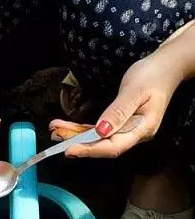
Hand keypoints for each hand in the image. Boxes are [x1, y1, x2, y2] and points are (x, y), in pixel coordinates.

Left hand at [65, 52, 183, 157]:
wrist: (164, 68)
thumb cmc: (151, 76)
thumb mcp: (134, 91)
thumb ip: (118, 112)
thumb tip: (101, 131)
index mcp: (142, 129)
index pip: (114, 147)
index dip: (90, 150)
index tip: (70, 149)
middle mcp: (134, 134)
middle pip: (103, 145)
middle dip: (77, 142)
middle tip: (54, 135)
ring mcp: (127, 130)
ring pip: (98, 138)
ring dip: (75, 134)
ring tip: (54, 129)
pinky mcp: (120, 124)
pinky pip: (98, 130)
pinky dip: (81, 129)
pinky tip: (65, 126)